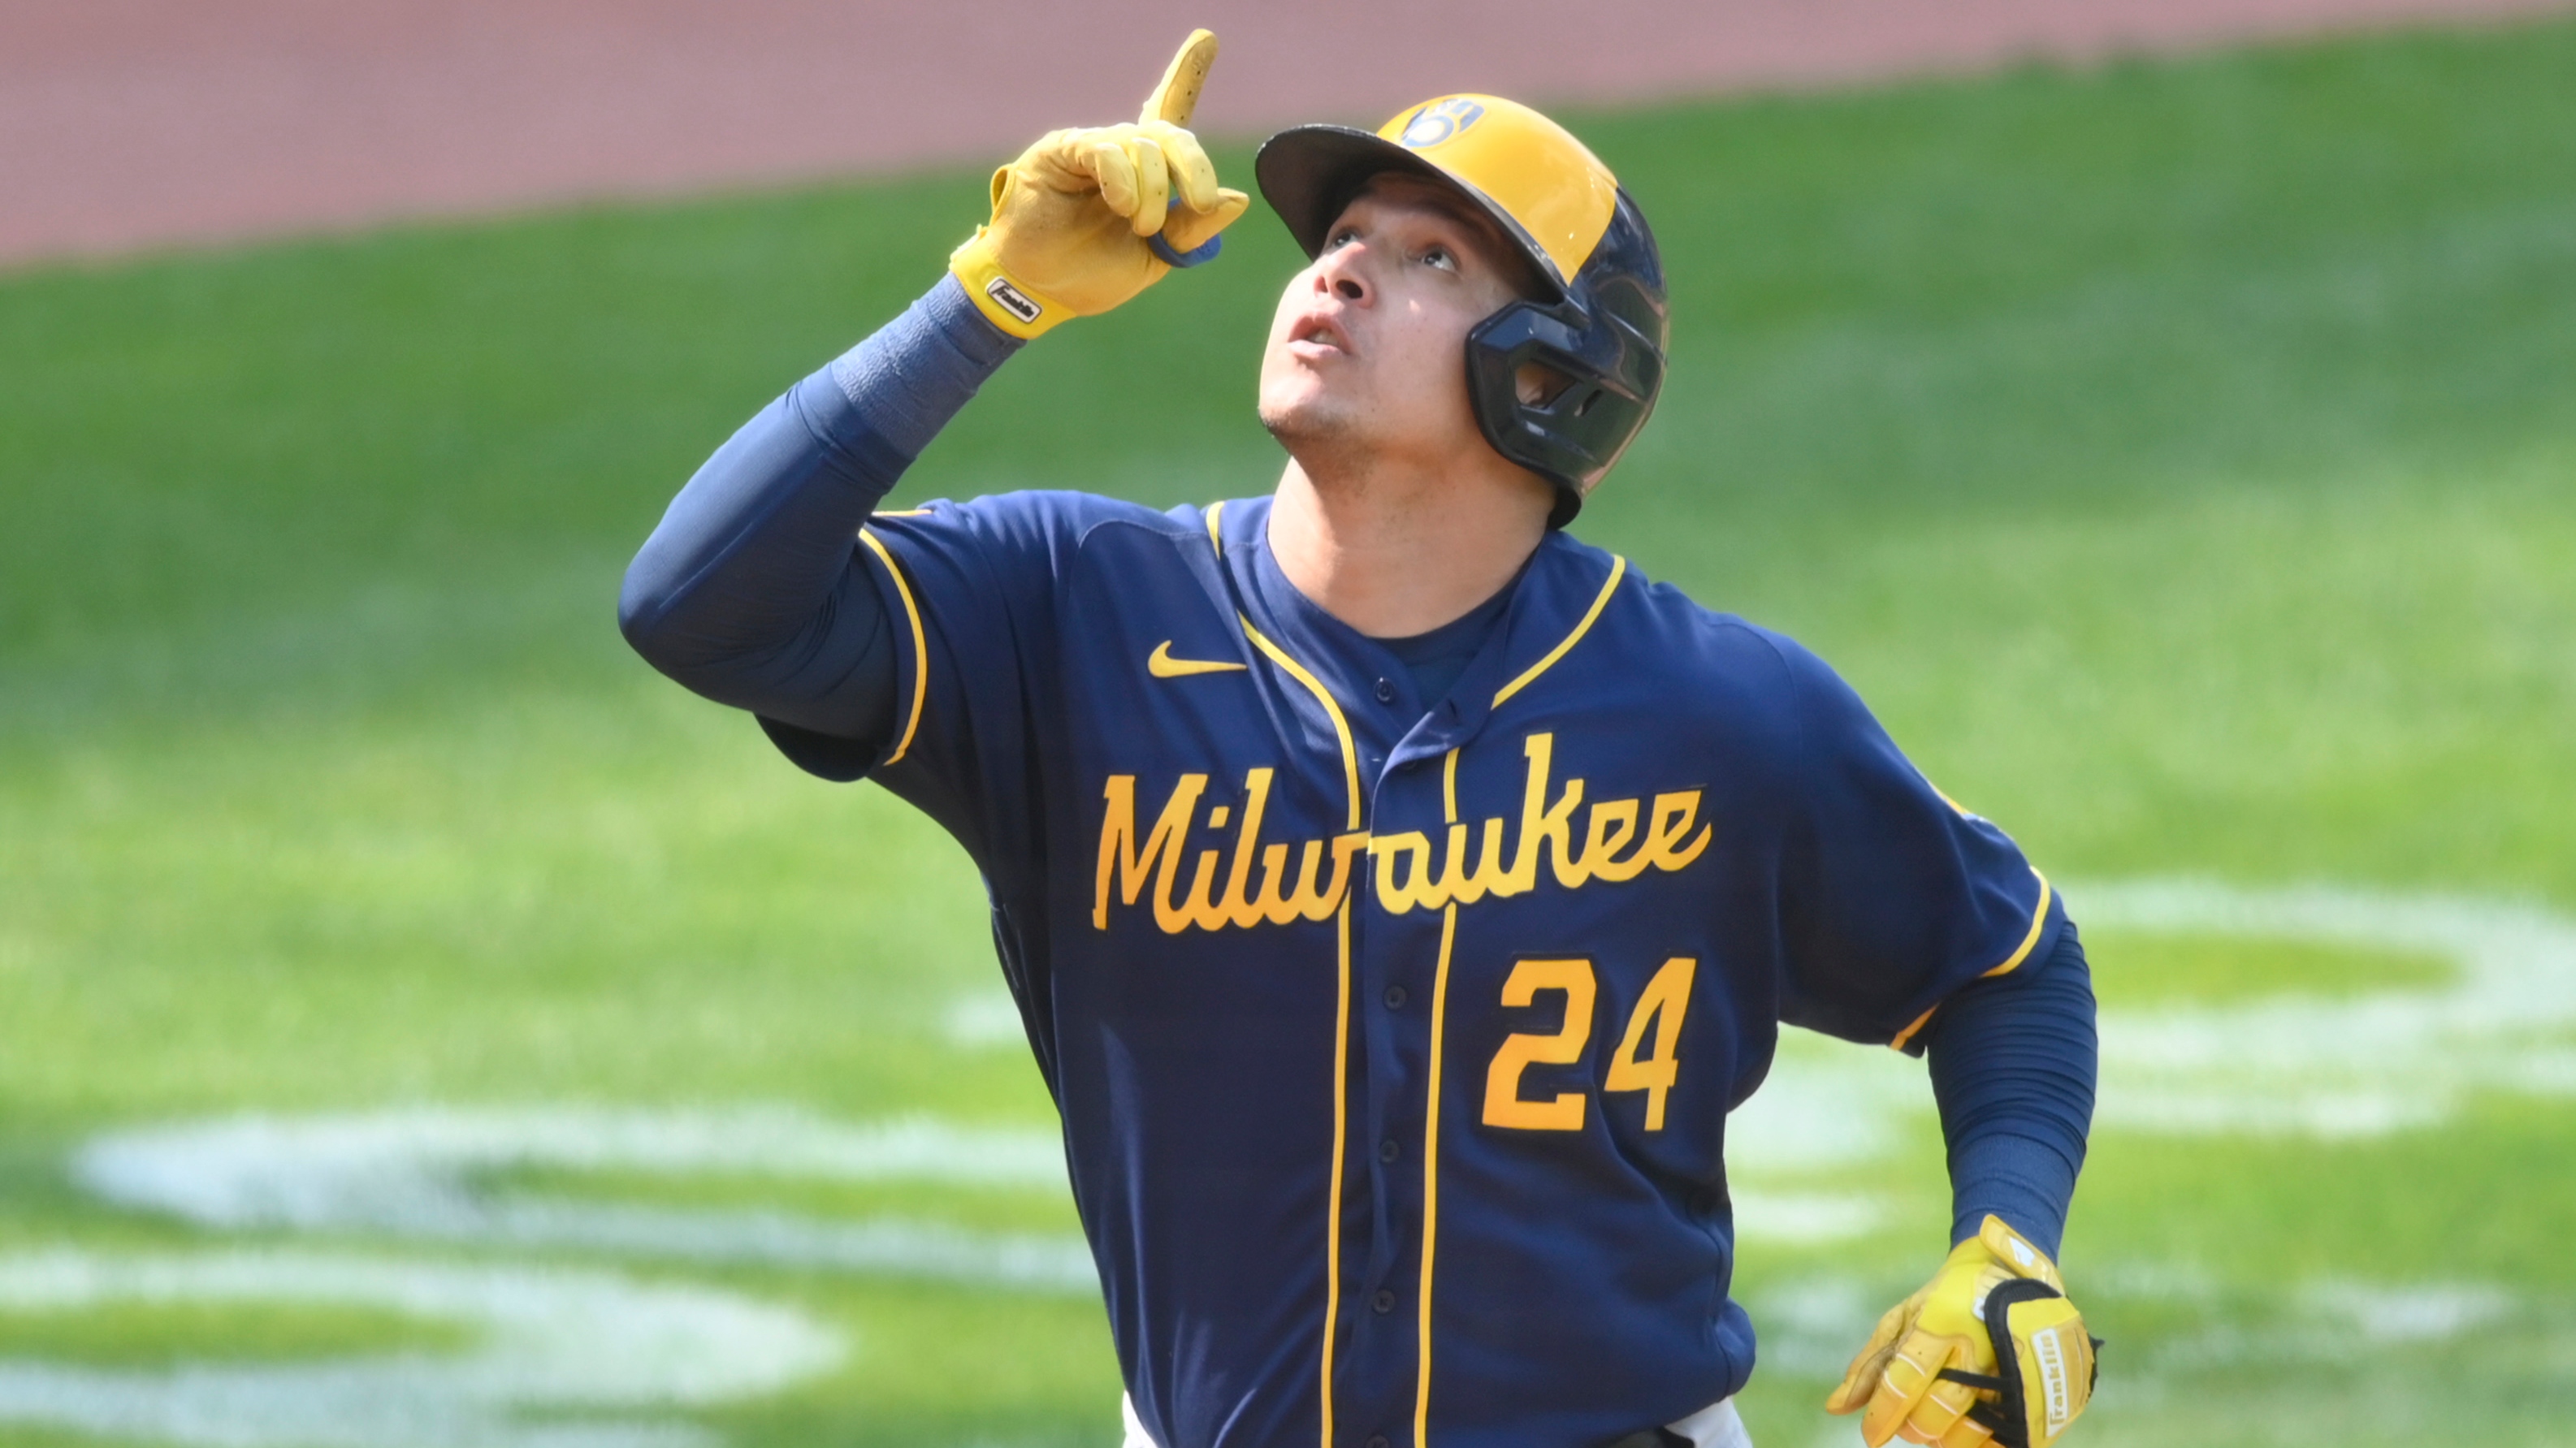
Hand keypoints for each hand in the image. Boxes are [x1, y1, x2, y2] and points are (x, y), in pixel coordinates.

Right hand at [949, 29, 1252, 337]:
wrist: (1043, 293)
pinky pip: (1105, 150)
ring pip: (1142, 145)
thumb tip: (1236, 198)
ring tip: (1141, 226)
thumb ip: (1193, 228)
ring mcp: (1091, 148)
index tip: (1208, 39)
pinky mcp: (1061, 151)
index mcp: (1146, 173)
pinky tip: (1120, 206)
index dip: (1188, 75)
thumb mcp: (1156, 255)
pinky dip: (1122, 180)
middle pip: (1169, 133)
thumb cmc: (1094, 274)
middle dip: (1194, 165)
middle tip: (1200, 203)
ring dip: (1154, 190)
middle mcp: (1120, 152)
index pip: (1170, 115)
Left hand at [1824, 1216, 2100, 1447]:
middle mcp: (1980, 1347)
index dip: (1882, 1416)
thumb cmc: (1947, 1300)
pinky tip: (1970, 1428)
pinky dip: (1982, 1442)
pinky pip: (2008, 1437)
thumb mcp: (1903, 1317)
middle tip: (1909, 1423)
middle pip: (1936, 1413)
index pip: (1903, 1382)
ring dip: (1946, 1438)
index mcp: (1940, 1323)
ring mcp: (2017, 1369)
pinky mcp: (2045, 1389)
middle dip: (1913, 1428)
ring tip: (1939, 1423)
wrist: (2014, 1272)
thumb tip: (1836, 1408)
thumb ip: (1871, 1365)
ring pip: (1972, 1432)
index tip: (1871, 1435)